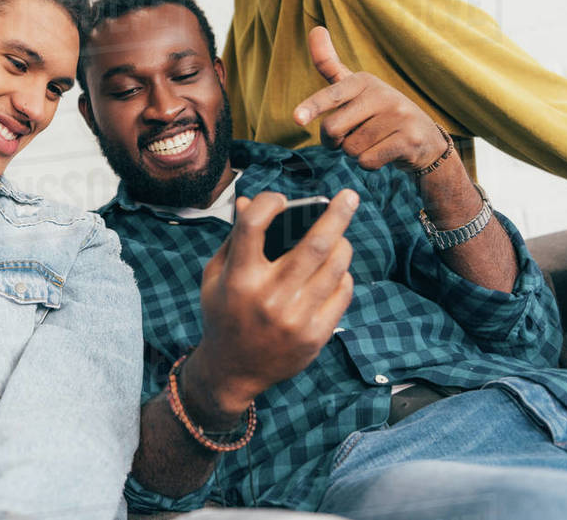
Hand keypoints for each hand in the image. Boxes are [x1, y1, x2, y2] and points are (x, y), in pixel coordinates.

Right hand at [185, 189, 358, 420]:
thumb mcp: (216, 276)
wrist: (233, 371)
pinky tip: (334, 270)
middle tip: (349, 196)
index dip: (268, 203)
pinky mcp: (315, 336)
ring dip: (341, 244)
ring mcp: (295, 318)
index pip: (253, 226)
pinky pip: (342, 293)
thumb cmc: (224, 314)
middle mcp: (268, 297)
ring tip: (340, 236)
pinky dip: (342, 275)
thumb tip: (250, 200)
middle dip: (336, 215)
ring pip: (334, 267)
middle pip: (312, 245)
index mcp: (239, 278)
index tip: (279, 200)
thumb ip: (235, 238)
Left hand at [292, 27, 445, 171]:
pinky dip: (370, 164)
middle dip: (333, 141)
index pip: (331, 95)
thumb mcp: (356, 88)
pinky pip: (368, 161)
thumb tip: (315, 28)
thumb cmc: (380, 113)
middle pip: (333, 129)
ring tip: (375, 141)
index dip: (312, 107)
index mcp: (364, 80)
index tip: (296, 118)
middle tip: (349, 137)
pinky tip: (386, 152)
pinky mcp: (409, 140)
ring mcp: (399, 116)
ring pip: (350, 149)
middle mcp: (382, 94)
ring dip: (355, 152)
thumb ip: (331, 64)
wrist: (425, 140)